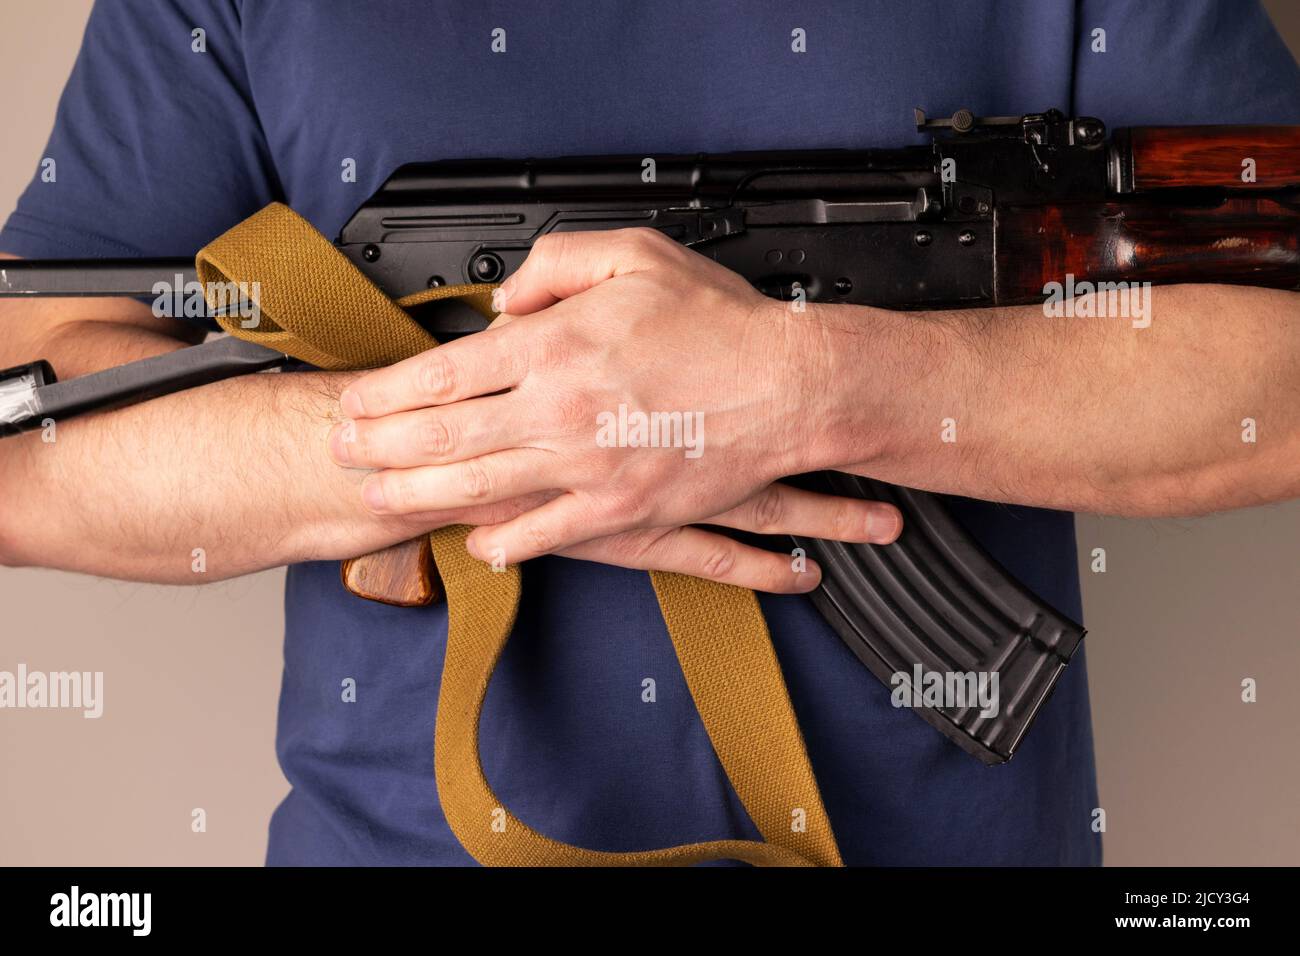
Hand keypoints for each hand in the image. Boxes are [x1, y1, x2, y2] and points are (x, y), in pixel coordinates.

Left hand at [332, 228, 899, 586]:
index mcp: (556, 345)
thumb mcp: (636, 255)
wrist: (788, 389)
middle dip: (378, 446)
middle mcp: (558, 410)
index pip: (444, 372)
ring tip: (377, 496)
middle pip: (441, 435)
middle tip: (342, 451)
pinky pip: (546, 535)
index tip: (357, 402)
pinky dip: (505, 542)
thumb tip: (502, 300)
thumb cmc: (720, 326)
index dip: (387, 392)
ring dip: (417, 493)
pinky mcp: (620, 509)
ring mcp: (585, 467)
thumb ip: (555, 267)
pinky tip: (478, 542)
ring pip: (478, 486)